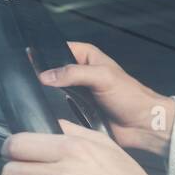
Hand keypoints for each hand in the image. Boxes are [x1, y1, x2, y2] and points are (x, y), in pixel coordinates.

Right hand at [39, 41, 174, 156]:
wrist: (142, 125)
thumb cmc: (131, 97)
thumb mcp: (103, 77)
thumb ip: (74, 73)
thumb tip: (47, 75)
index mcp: (88, 57)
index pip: (58, 48)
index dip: (45, 54)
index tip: (31, 61)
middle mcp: (81, 73)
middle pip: (53, 72)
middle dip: (45, 78)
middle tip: (37, 84)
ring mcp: (78, 93)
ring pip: (54, 92)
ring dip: (51, 97)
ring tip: (47, 99)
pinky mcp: (78, 111)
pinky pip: (60, 110)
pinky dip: (57, 112)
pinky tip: (54, 114)